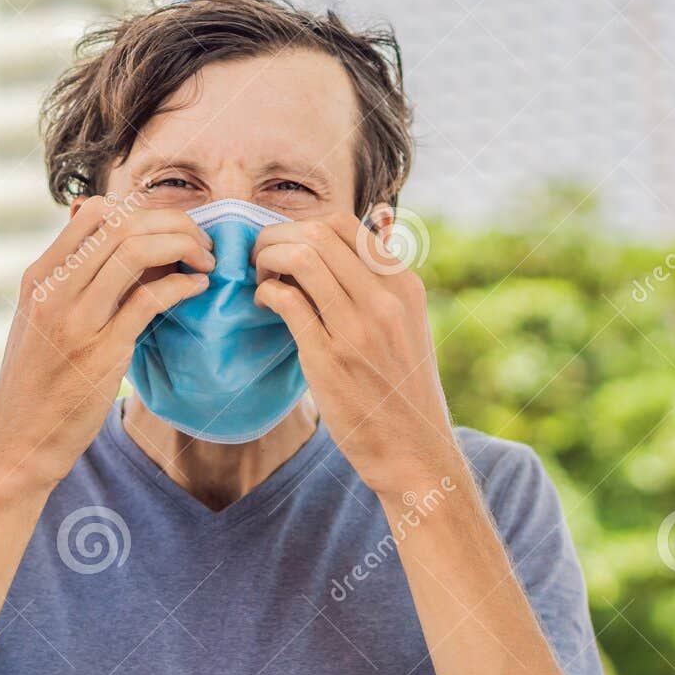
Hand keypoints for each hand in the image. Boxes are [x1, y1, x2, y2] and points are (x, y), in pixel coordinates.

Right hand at [0, 195, 214, 488]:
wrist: (19, 442)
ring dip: (183, 247)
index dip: (143, 213)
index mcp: (38, 276)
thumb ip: (75, 285)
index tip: (170, 233)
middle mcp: (53, 289)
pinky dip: (182, 285)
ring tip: (205, 262)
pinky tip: (198, 289)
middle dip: (174, 224)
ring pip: (136, 251)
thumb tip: (126, 249)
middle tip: (201, 244)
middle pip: (122, 223)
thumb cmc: (39, 383)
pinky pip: (149, 299)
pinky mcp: (101, 353)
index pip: (94, 212)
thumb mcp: (43, 322)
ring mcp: (76, 320)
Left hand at [252, 207, 461, 495]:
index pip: (346, 224)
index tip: (286, 246)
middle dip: (276, 236)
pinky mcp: (331, 358)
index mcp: (404, 286)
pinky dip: (266, 293)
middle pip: (318, 232)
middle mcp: (385, 300)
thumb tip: (374, 227)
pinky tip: (263, 306)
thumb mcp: (408, 324)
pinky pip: (288, 300)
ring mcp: (358, 328)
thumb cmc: (401, 389)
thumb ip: (383, 283)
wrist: (413, 450)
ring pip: (302, 257)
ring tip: (261, 280)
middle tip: (261, 260)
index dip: (303, 225)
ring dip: (267, 260)